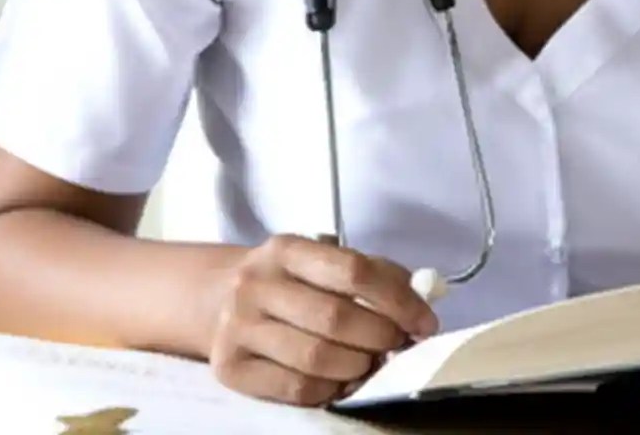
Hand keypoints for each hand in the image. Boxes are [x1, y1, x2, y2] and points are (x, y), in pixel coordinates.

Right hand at [206, 235, 438, 406]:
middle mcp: (256, 284)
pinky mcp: (230, 367)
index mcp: (286, 249)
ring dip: (357, 367)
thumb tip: (422, 304)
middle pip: (336, 318)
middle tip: (397, 346)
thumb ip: (376, 276)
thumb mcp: (324, 262)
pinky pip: (294, 388)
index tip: (424, 322)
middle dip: (380, 337)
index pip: (354, 271)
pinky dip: (329, 390)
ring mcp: (238, 327)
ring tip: (369, 363)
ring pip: (316, 358)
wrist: (215, 299)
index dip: (398, 300)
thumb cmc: (290, 282)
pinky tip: (340, 381)